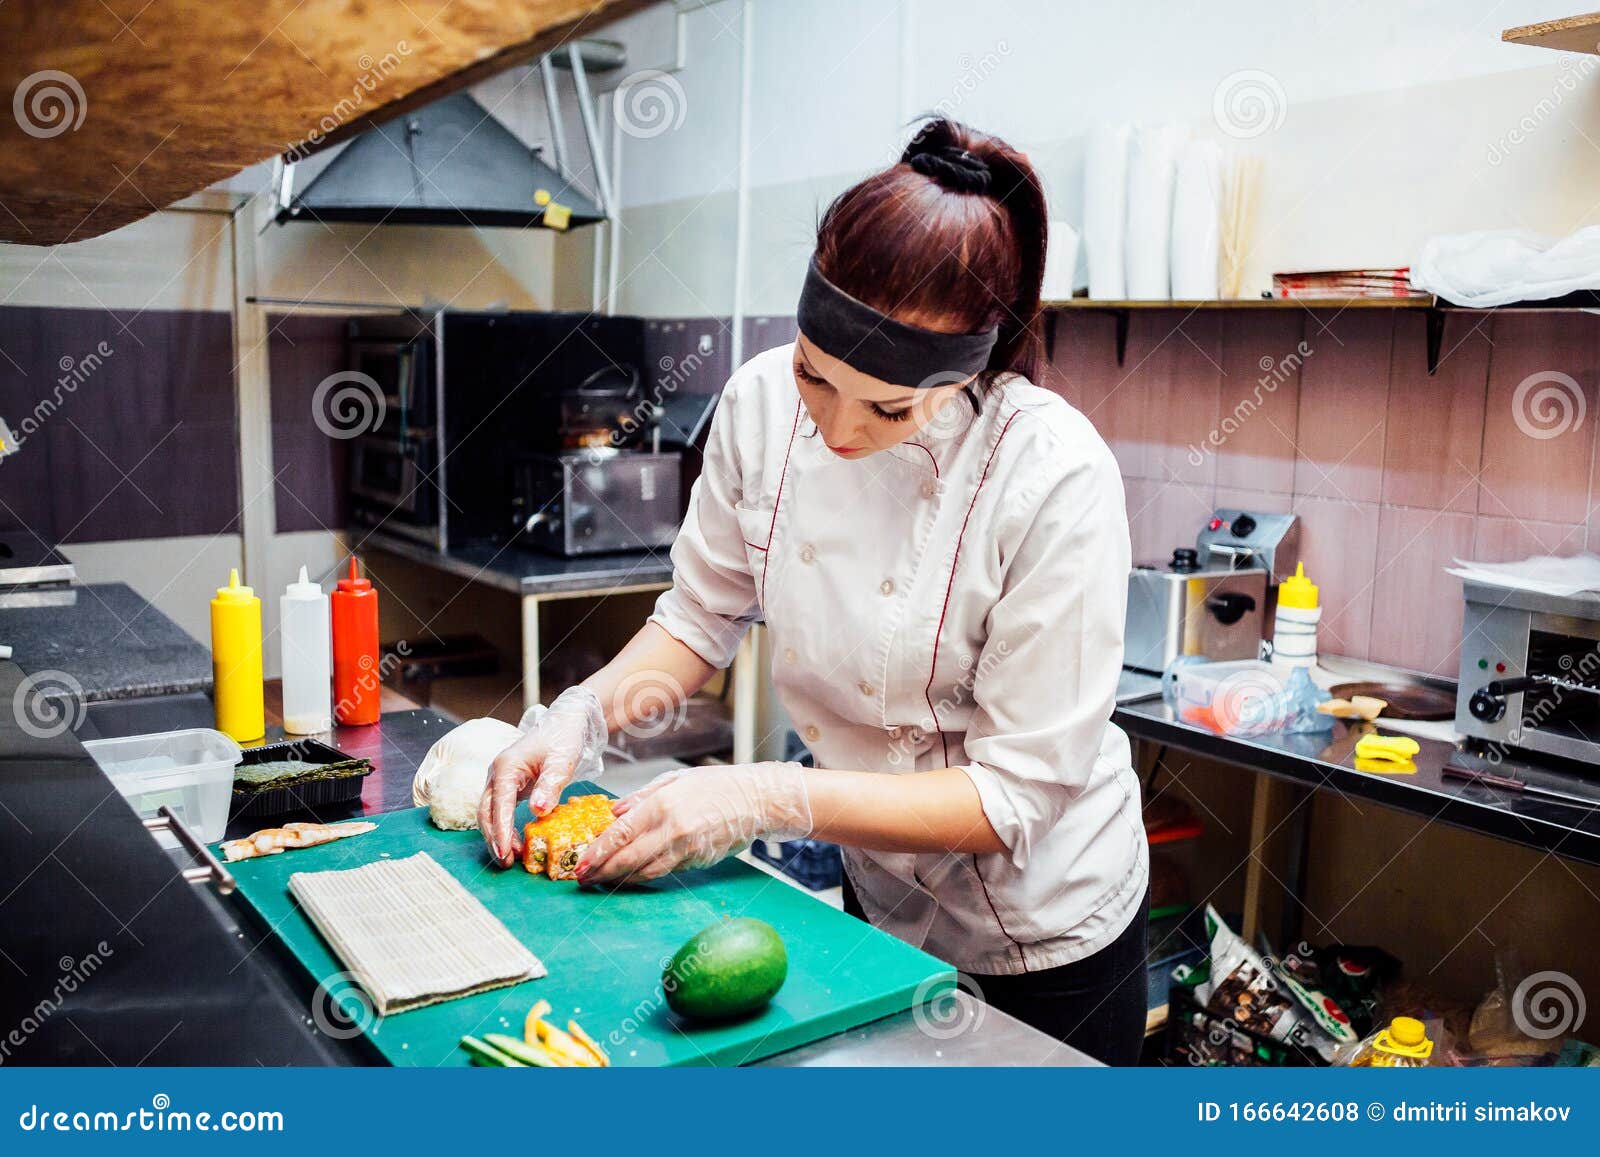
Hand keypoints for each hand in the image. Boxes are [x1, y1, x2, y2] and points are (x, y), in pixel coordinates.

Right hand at [477, 686, 606, 866]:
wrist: (565, 724)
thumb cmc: (563, 739)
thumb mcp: (561, 761)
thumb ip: (550, 785)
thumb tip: (538, 810)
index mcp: (506, 767)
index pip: (499, 804)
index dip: (501, 831)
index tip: (506, 852)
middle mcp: (497, 774)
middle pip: (486, 812)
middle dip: (494, 839)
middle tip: (507, 862)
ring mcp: (500, 780)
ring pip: (489, 813)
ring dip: (497, 836)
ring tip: (512, 858)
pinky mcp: (508, 786)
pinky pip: (499, 811)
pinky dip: (504, 828)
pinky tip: (516, 843)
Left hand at [576, 762, 811, 884]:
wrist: (756, 800)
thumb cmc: (717, 785)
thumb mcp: (676, 778)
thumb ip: (642, 797)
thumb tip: (614, 812)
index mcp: (663, 804)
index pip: (621, 833)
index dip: (598, 851)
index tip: (581, 862)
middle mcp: (673, 830)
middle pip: (628, 858)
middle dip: (602, 871)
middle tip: (583, 879)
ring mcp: (687, 849)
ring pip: (645, 871)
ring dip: (620, 879)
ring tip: (601, 881)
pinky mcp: (698, 861)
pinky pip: (665, 872)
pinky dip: (644, 876)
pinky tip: (631, 877)